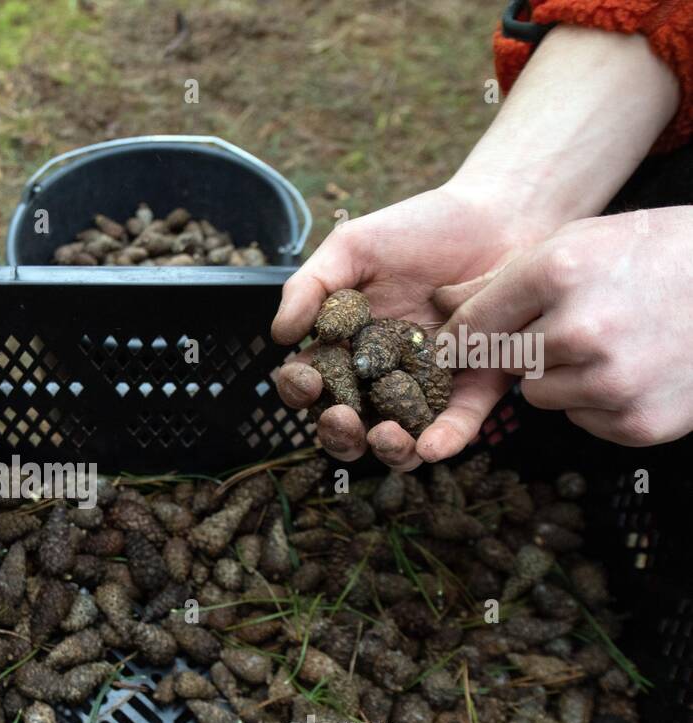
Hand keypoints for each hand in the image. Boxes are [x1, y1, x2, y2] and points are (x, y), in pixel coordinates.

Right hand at [271, 183, 551, 468]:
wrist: (497, 215)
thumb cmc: (418, 229)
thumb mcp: (352, 248)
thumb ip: (310, 287)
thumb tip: (280, 336)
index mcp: (347, 348)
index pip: (313, 384)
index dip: (300, 391)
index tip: (306, 380)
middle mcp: (383, 377)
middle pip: (351, 426)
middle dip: (339, 434)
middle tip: (341, 418)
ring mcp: (428, 387)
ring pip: (402, 439)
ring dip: (388, 451)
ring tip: (385, 437)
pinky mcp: (476, 387)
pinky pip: (459, 424)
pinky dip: (445, 440)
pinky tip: (431, 446)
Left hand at [440, 207, 692, 446]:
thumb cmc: (657, 255)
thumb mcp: (582, 243)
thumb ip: (503, 278)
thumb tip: (437, 305)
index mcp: (560, 272)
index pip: (471, 326)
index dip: (461, 337)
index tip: (459, 343)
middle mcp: (582, 329)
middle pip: (502, 363)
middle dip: (522, 349)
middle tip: (565, 329)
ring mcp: (612, 380)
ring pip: (538, 396)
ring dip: (560, 376)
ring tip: (609, 344)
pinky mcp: (636, 422)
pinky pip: (581, 419)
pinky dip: (597, 401)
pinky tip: (635, 367)